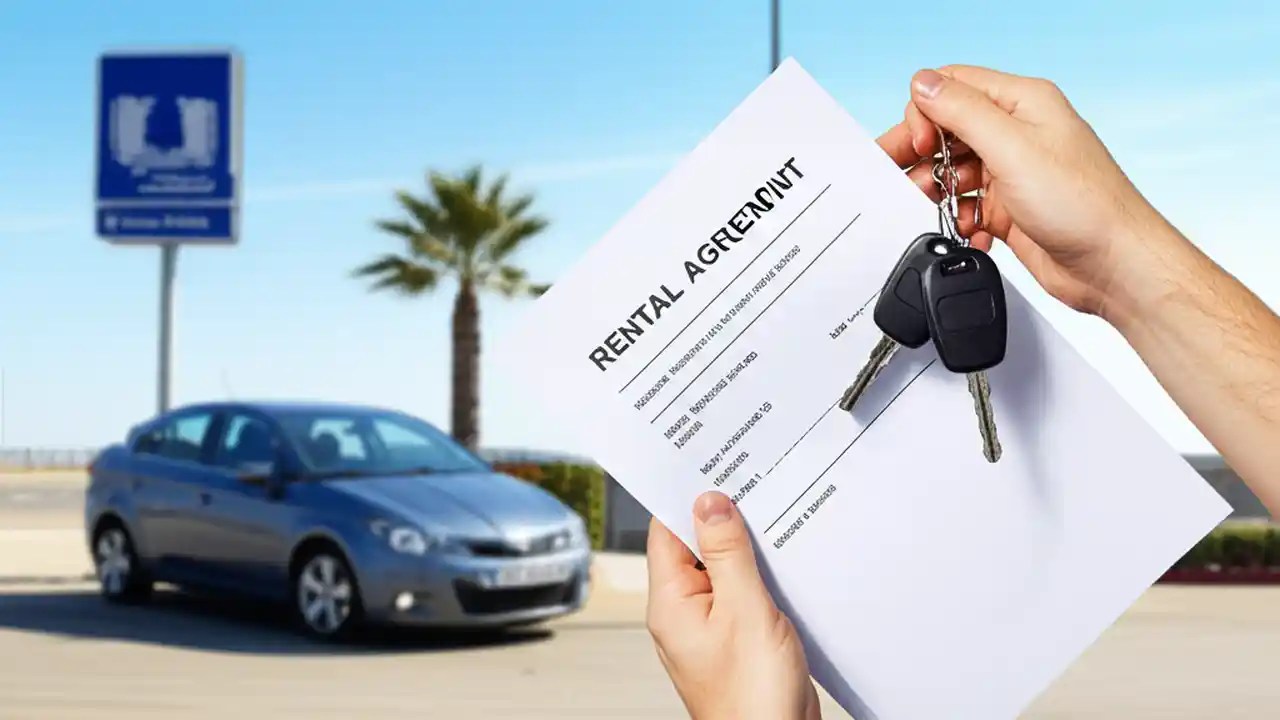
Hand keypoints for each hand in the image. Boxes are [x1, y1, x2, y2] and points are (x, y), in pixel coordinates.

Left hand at [646, 492, 820, 719]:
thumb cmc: (753, 698)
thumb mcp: (744, 610)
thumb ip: (727, 554)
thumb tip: (709, 504)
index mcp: (670, 604)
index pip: (666, 533)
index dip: (687, 499)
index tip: (711, 471)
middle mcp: (682, 614)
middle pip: (693, 548)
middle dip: (722, 521)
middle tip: (749, 488)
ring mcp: (708, 628)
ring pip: (721, 571)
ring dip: (744, 550)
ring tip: (770, 522)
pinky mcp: (735, 640)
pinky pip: (740, 595)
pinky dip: (758, 577)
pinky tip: (781, 565)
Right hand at [880, 65, 1187, 320]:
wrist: (1113, 267)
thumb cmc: (1085, 206)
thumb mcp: (1013, 148)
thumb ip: (963, 112)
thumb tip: (924, 84)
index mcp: (1022, 103)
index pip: (953, 87)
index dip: (925, 112)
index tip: (918, 145)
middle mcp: (1016, 133)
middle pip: (946, 131)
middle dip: (920, 156)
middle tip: (900, 179)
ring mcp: (1012, 172)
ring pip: (952, 171)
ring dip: (936, 192)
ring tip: (938, 210)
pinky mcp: (1009, 209)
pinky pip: (965, 206)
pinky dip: (957, 219)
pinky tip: (967, 231)